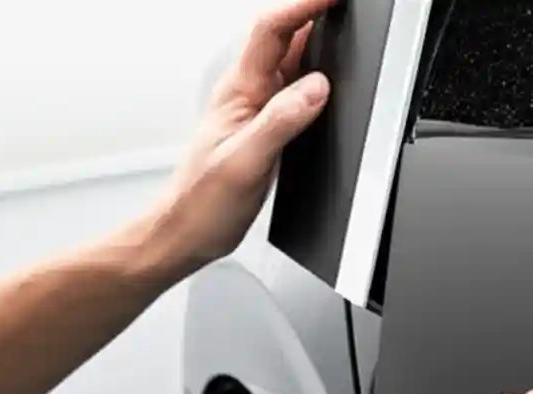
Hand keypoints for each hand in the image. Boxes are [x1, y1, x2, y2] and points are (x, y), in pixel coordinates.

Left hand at [152, 0, 334, 280]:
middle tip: (346, 10)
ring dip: (316, 44)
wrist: (187, 232)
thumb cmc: (203, 202)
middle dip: (314, 15)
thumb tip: (317, 88)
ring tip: (344, 35)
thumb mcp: (246, 161)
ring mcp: (255, 108)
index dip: (303, 4)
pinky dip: (316, 79)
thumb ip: (282, 121)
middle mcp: (246, 92)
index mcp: (239, 91)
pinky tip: (330, 84)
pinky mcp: (265, 127)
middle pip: (284, 36)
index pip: (272, 29)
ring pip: (291, 62)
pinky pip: (294, 90)